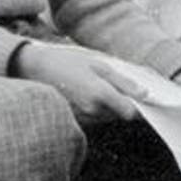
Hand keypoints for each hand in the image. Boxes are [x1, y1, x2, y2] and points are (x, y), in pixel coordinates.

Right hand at [13, 43, 142, 122]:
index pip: (131, 112)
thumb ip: (123, 81)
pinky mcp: (76, 120)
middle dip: (125, 103)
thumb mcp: (98, 63)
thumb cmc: (67, 61)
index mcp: (100, 95)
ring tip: (101, 85)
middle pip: (120, 115)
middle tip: (122, 85)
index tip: (146, 98)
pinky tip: (90, 91)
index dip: (140, 106)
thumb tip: (145, 94)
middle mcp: (92, 111)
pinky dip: (99, 107)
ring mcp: (83, 118)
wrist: (35, 68)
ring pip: (108, 117)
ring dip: (112, 105)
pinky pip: (96, 117)